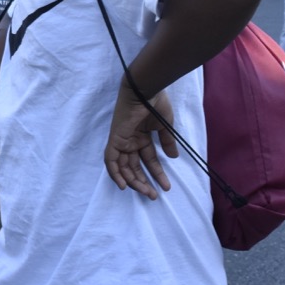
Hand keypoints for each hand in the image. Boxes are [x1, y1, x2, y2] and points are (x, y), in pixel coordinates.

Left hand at [104, 78, 177, 199]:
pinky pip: (111, 160)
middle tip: (154, 195)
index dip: (157, 173)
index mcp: (141, 136)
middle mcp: (130, 140)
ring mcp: (122, 140)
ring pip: (123, 167)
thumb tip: (173, 157)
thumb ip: (166, 142)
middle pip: (134, 166)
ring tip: (146, 192)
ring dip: (133, 181)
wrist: (147, 89)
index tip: (166, 186)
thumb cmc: (156, 103)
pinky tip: (125, 185)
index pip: (148, 160)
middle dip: (144, 182)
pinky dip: (115, 173)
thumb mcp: (164, 126)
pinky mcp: (115, 139)